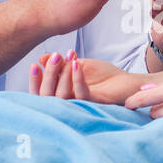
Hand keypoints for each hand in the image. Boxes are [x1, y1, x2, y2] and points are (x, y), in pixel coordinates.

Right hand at [29, 51, 145, 104]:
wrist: (128, 82)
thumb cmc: (104, 77)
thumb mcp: (78, 65)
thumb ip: (61, 63)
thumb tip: (41, 58)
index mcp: (63, 96)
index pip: (41, 94)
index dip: (34, 81)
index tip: (34, 64)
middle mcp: (69, 104)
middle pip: (47, 96)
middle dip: (48, 74)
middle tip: (55, 56)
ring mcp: (82, 106)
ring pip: (61, 96)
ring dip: (62, 74)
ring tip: (68, 57)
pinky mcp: (96, 104)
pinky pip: (81, 95)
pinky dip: (76, 78)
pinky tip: (77, 64)